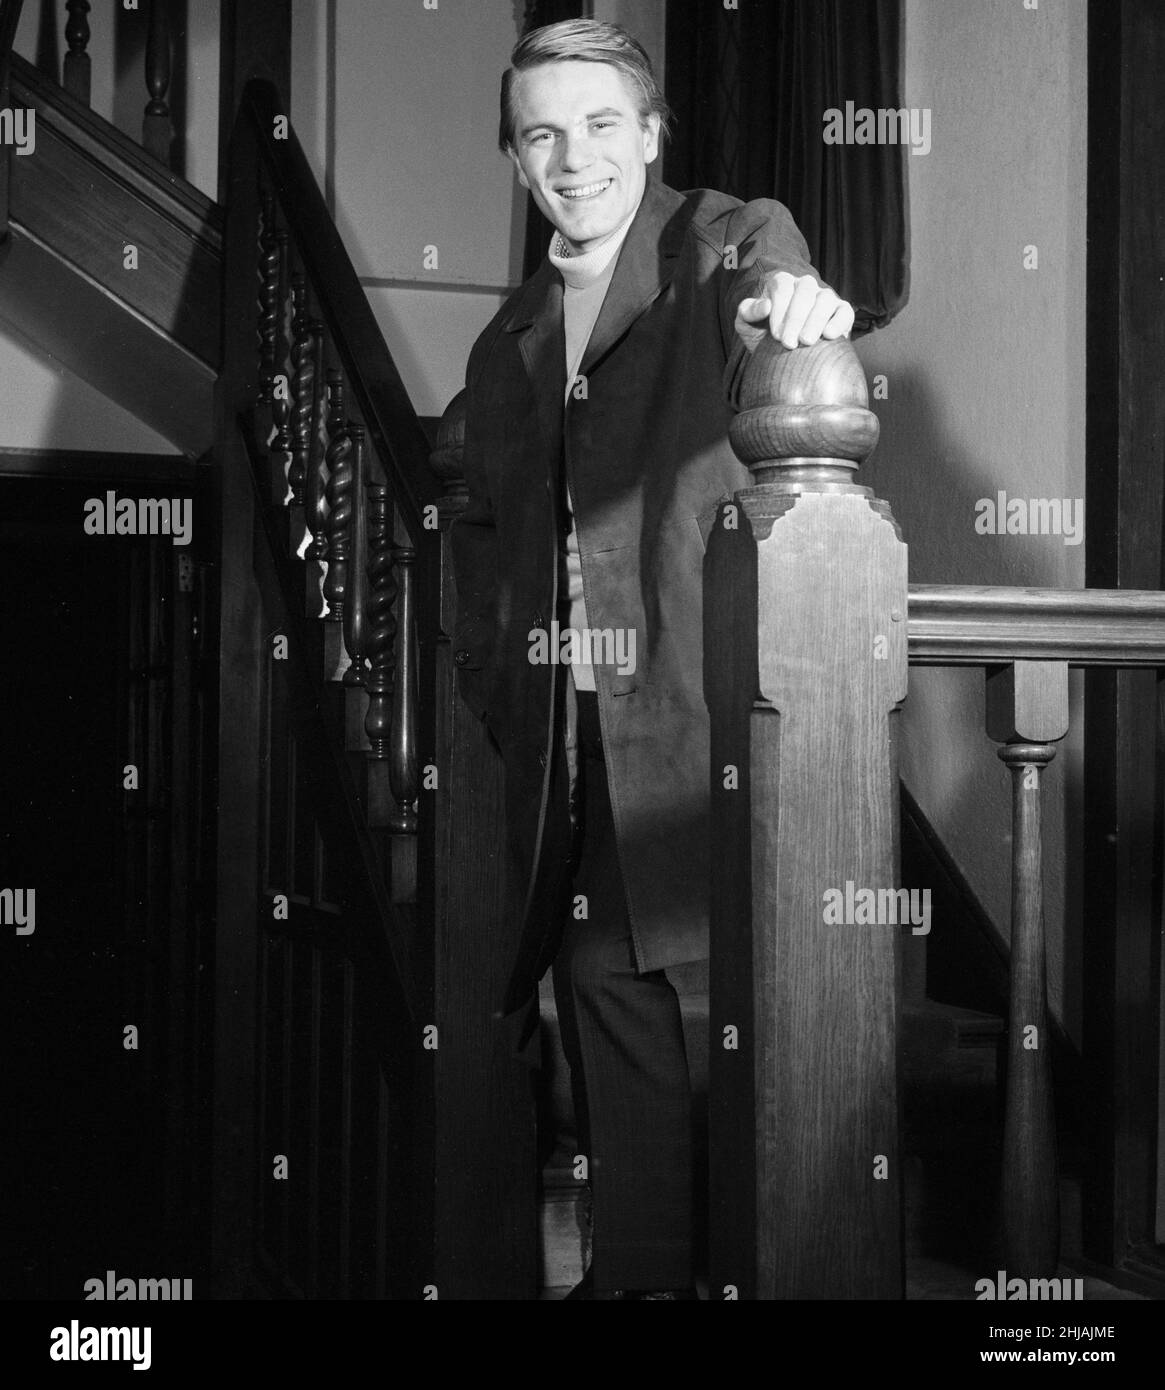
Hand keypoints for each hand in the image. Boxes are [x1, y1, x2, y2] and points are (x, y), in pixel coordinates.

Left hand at [735, 272, 854, 352]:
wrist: (782, 353)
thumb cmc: (761, 335)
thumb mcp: (746, 323)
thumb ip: (748, 312)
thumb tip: (766, 305)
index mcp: (782, 283)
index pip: (782, 287)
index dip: (780, 310)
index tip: (776, 336)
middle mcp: (805, 285)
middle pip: (805, 291)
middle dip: (796, 318)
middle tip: (789, 344)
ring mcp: (825, 297)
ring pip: (825, 299)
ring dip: (815, 320)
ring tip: (806, 342)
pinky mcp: (841, 312)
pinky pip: (845, 312)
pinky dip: (839, 322)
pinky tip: (829, 336)